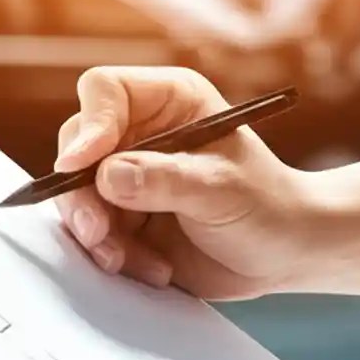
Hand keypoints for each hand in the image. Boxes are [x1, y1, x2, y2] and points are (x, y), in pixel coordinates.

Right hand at [54, 66, 308, 298]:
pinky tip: (153, 268)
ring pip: (76, 195)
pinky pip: (92, 232)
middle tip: (98, 232)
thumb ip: (164, 179)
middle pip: (76, 145)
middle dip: (81, 194)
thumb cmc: (266, 205)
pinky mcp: (123, 216)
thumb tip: (107, 176)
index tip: (81, 165)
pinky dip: (112, 255)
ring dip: (98, 234)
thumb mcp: (220, 188)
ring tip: (132, 260)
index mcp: (168, 101)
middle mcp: (140, 132)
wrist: (283, 254)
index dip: (88, 125)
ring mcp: (126, 175)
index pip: (104, 91)